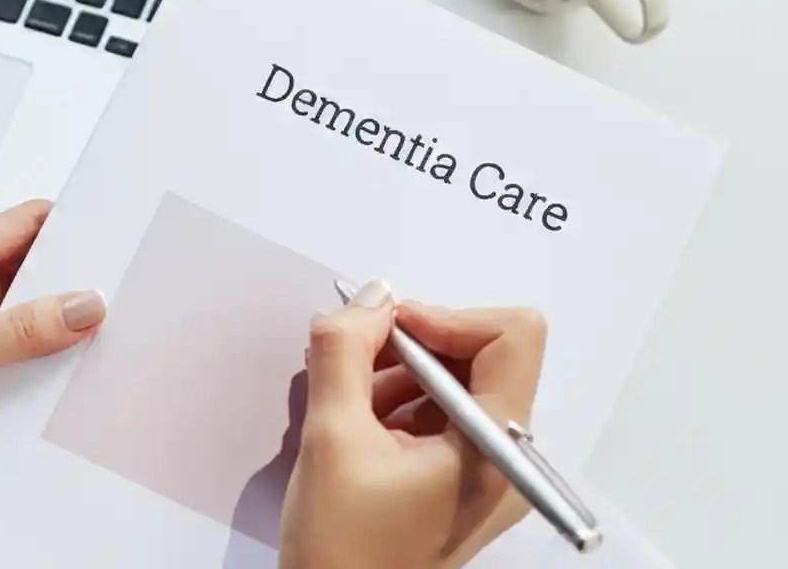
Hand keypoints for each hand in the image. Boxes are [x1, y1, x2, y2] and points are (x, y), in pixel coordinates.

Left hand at [0, 200, 105, 526]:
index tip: (115, 234)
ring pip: (27, 311)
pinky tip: (64, 376)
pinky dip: (40, 358)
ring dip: (59, 324)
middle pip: (34, 267)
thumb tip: (83, 304)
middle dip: (76, 279)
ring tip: (104, 338)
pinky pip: (14, 349)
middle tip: (124, 295)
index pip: (25, 224)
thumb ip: (20, 330)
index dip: (72, 223)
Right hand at [279, 280, 546, 568]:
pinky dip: (400, 401)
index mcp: (495, 450)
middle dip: (415, 346)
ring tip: (347, 400)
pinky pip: (444, 414)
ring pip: (459, 381)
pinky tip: (358, 423)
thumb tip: (369, 298)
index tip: (389, 330)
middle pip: (483, 356)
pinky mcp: (463, 481)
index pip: (512, 336)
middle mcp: (509, 458)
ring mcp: (489, 472)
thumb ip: (344, 352)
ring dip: (400, 373)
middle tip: (354, 357)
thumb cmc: (339, 546)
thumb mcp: (330, 436)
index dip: (448, 318)